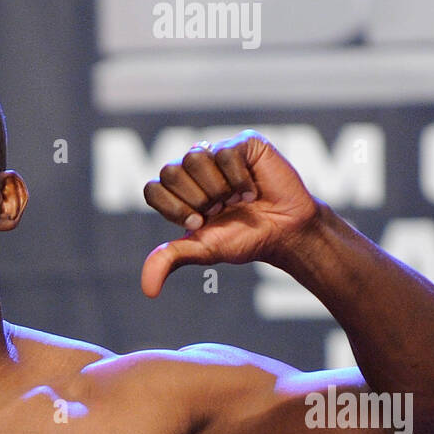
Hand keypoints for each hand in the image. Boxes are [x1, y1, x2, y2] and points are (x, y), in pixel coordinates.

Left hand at [140, 131, 320, 297]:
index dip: (175, 208)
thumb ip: (170, 259)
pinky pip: (225, 154)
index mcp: (178, 192)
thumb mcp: (202, 250)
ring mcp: (217, 152)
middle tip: (220, 210)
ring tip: (235, 199)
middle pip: (170, 171)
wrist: (284, 232)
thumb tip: (148, 290)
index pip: (153, 189)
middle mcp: (194, 169)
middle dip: (197, 199)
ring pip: (195, 158)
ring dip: (218, 188)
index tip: (199, 223)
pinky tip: (252, 190)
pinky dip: (239, 180)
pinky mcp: (243, 143)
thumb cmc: (243, 239)